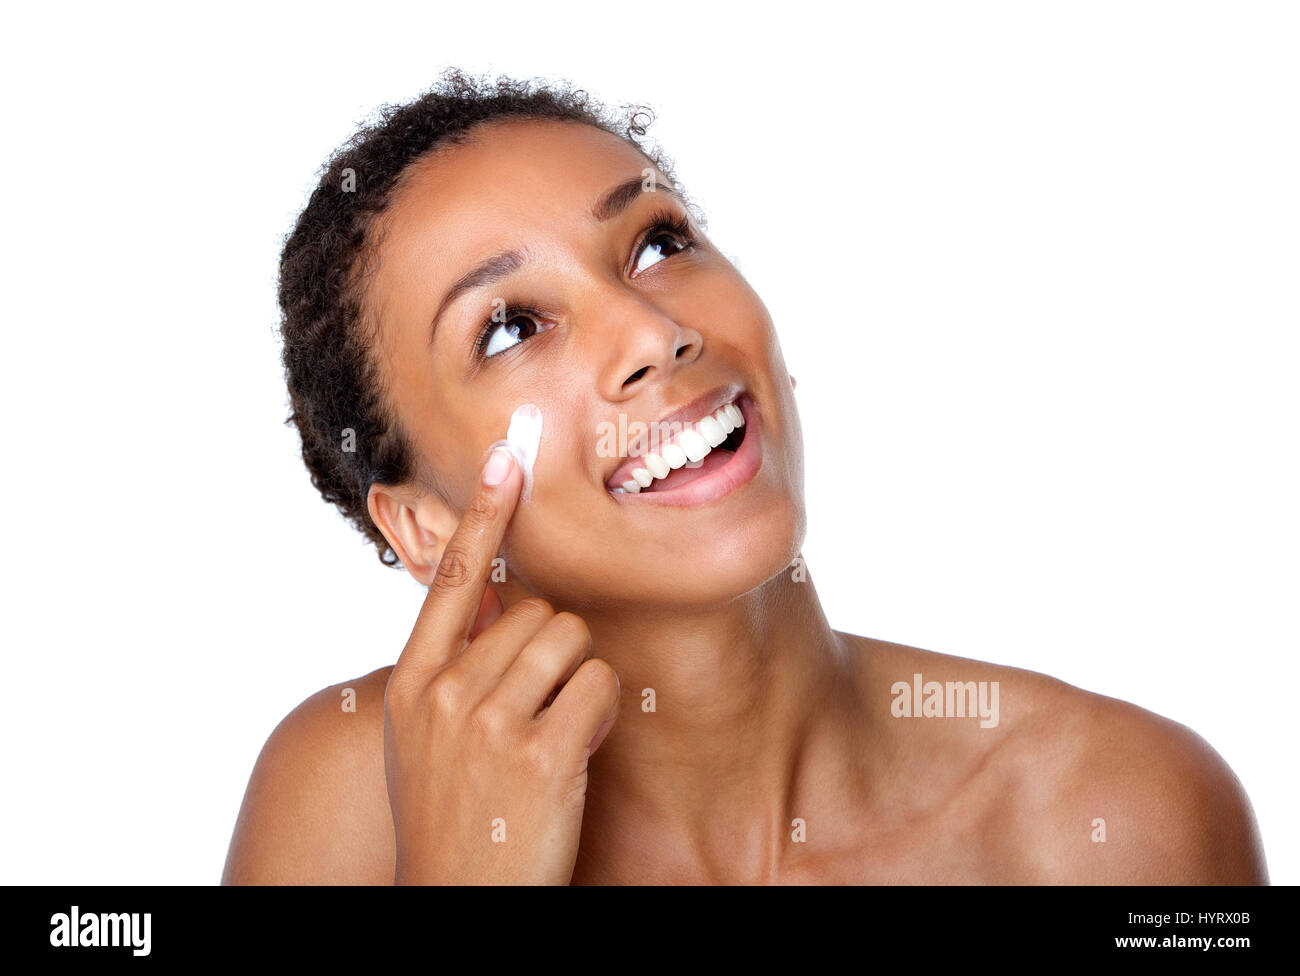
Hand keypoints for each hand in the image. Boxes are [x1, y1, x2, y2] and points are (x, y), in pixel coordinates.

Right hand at [383, 446, 620, 883]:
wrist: (458, 901)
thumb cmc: (455, 814)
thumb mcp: (429, 738)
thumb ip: (456, 667)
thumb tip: (496, 595)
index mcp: (413, 684)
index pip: (449, 581)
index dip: (483, 517)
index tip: (506, 460)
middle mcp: (444, 694)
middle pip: (536, 613)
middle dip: (554, 657)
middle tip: (538, 716)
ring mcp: (488, 724)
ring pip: (572, 642)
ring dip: (578, 686)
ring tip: (551, 739)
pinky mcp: (539, 754)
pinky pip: (599, 687)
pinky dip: (599, 718)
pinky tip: (572, 757)